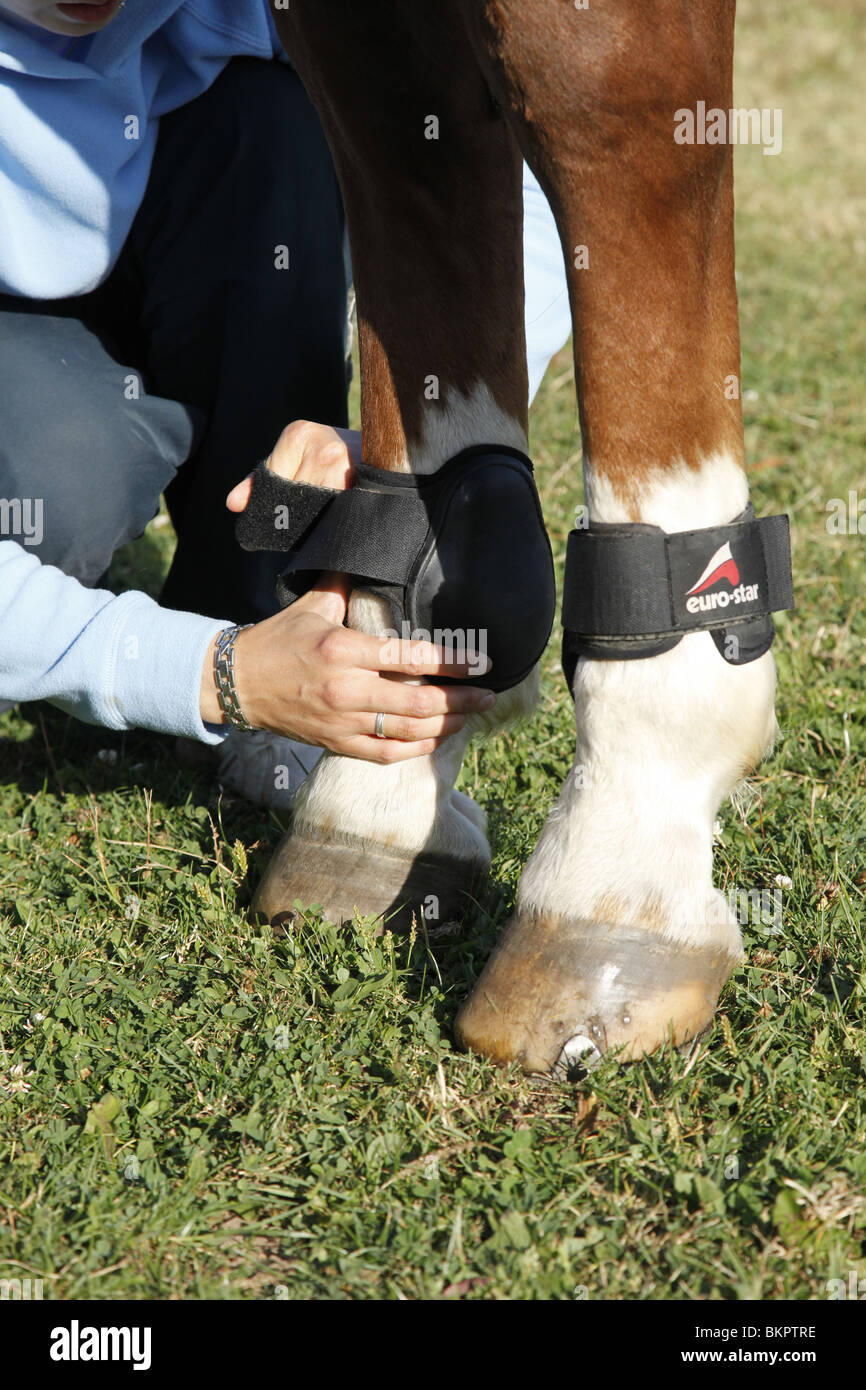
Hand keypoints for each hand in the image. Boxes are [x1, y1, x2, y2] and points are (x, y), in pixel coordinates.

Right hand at [213, 420, 495, 759]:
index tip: (481, 662)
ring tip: (470, 714)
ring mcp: (342, 721)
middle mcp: (346, 689)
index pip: (410, 657)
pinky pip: (386, 753)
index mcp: (343, 649)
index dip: (451, 662)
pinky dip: (415, 748)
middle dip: (460, 700)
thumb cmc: (279, 639)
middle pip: (418, 701)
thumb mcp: (312, 603)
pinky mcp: (337, 743)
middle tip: (487, 694)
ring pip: (407, 731)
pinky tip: (436, 737)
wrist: (237, 683)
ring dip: (445, 725)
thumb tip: (369, 540)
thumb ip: (346, 579)